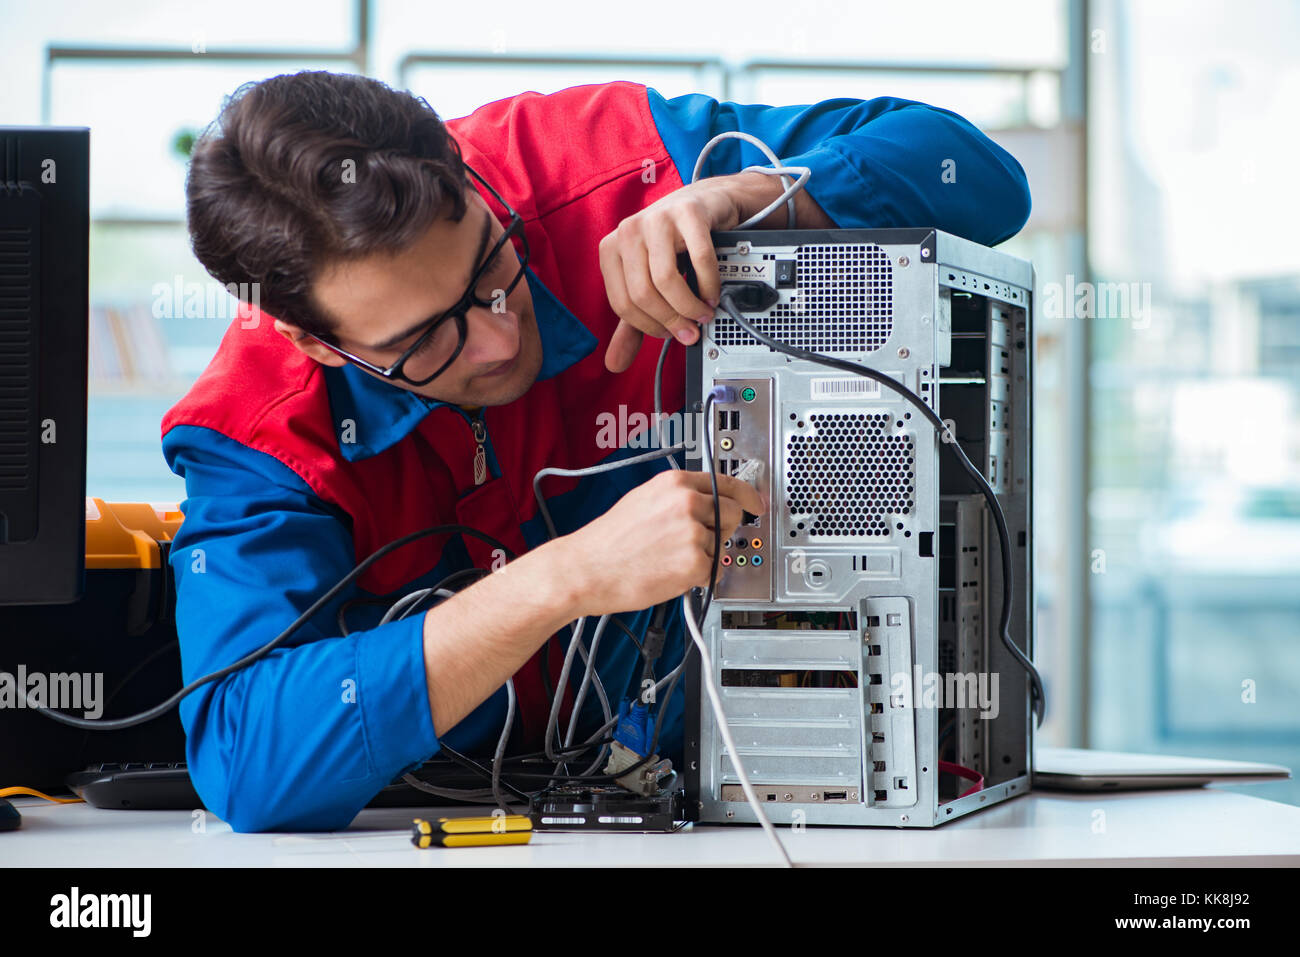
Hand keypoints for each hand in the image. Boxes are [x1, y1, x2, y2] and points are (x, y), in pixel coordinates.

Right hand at [554, 469, 765, 616]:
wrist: (586, 569)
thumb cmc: (608, 540)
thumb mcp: (644, 500)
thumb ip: (679, 497)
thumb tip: (709, 503)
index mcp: (675, 483)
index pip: (728, 484)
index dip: (747, 496)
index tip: (756, 504)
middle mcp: (688, 503)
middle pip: (733, 515)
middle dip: (723, 530)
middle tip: (696, 542)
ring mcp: (693, 533)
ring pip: (720, 546)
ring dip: (702, 556)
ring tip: (667, 558)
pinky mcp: (695, 564)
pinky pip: (713, 571)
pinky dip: (696, 577)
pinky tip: (669, 573)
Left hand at [599, 178, 738, 372]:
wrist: (704, 204)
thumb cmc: (673, 247)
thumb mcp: (647, 285)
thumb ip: (632, 325)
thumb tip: (614, 364)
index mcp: (611, 250)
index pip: (623, 304)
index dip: (650, 327)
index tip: (672, 334)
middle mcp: (628, 231)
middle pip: (643, 294)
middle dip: (672, 320)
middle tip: (692, 330)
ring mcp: (657, 218)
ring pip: (667, 279)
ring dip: (690, 306)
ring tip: (703, 314)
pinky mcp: (688, 212)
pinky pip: (699, 259)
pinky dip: (709, 284)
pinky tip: (713, 293)